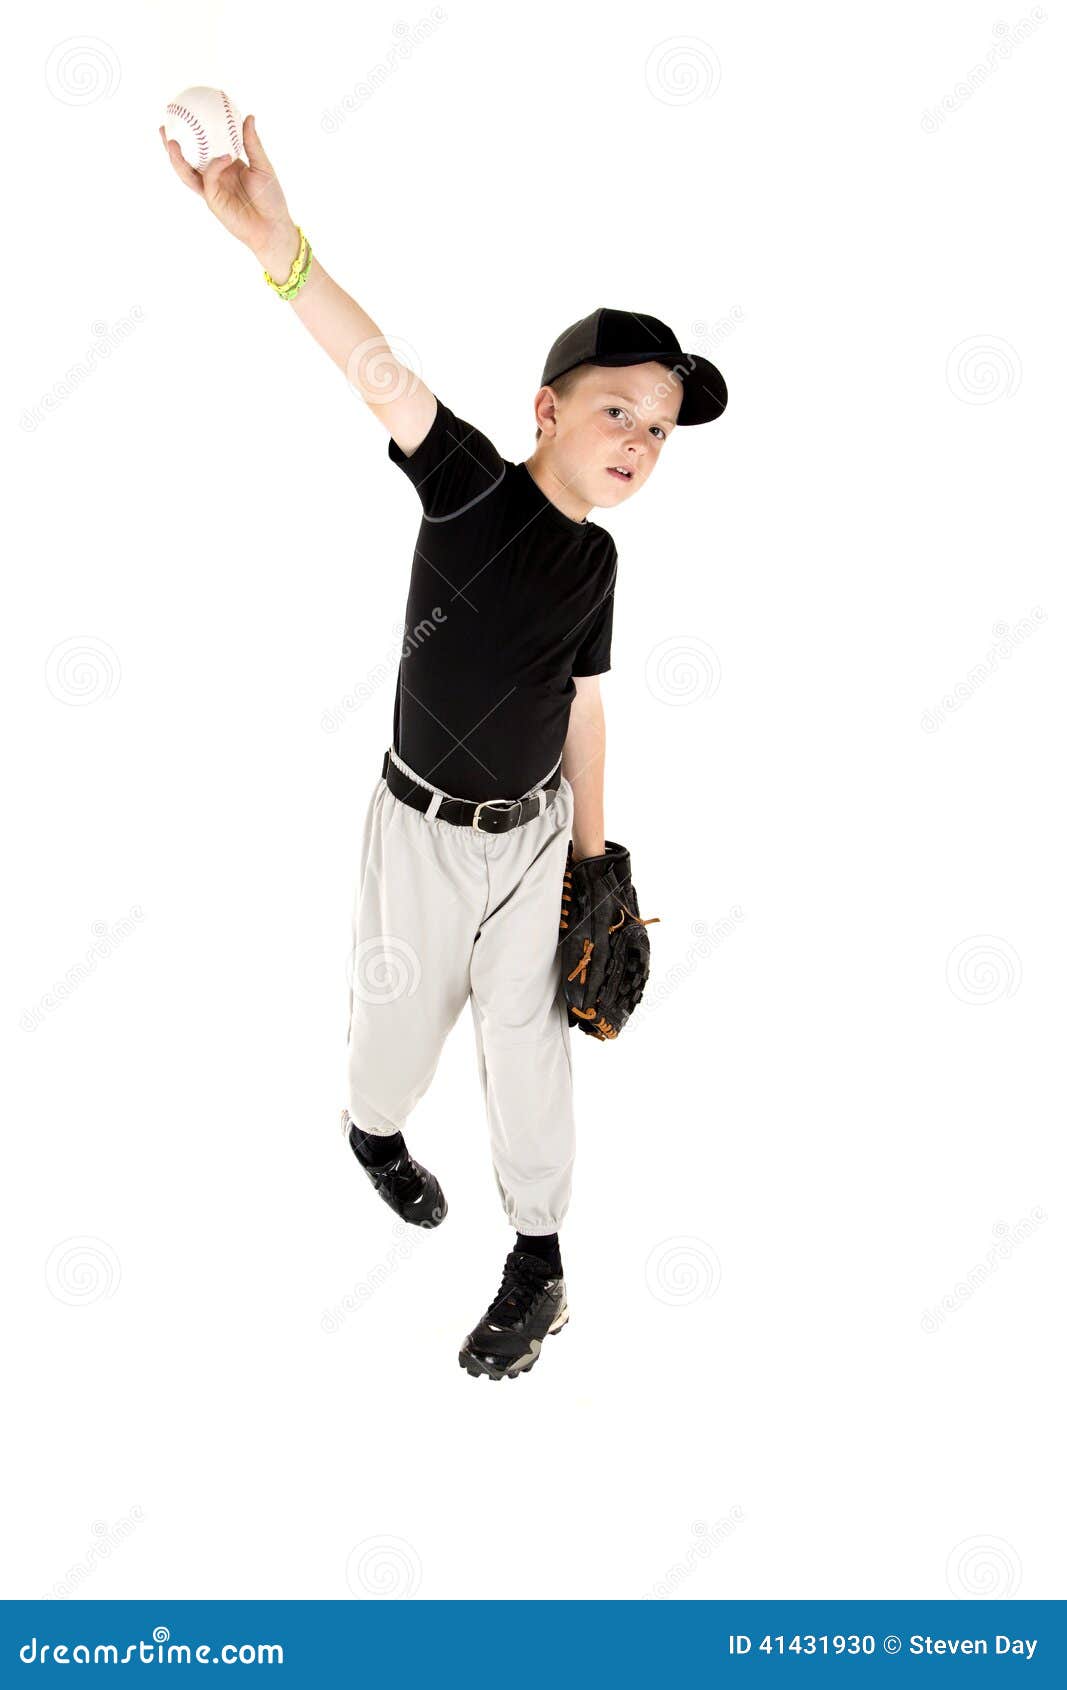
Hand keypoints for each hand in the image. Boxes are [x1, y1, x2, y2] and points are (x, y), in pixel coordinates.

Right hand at [159, 113, 295, 263]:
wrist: (273, 226)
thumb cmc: (270, 198)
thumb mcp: (263, 166)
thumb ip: (252, 143)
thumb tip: (249, 117)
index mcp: (225, 165)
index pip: (204, 147)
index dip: (193, 134)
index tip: (185, 115)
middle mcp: (215, 176)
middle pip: (187, 160)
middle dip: (172, 146)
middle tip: (164, 127)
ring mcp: (212, 189)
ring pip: (187, 173)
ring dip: (177, 159)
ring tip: (171, 141)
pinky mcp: (214, 201)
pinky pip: (209, 179)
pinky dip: (215, 166)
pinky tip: (224, 156)